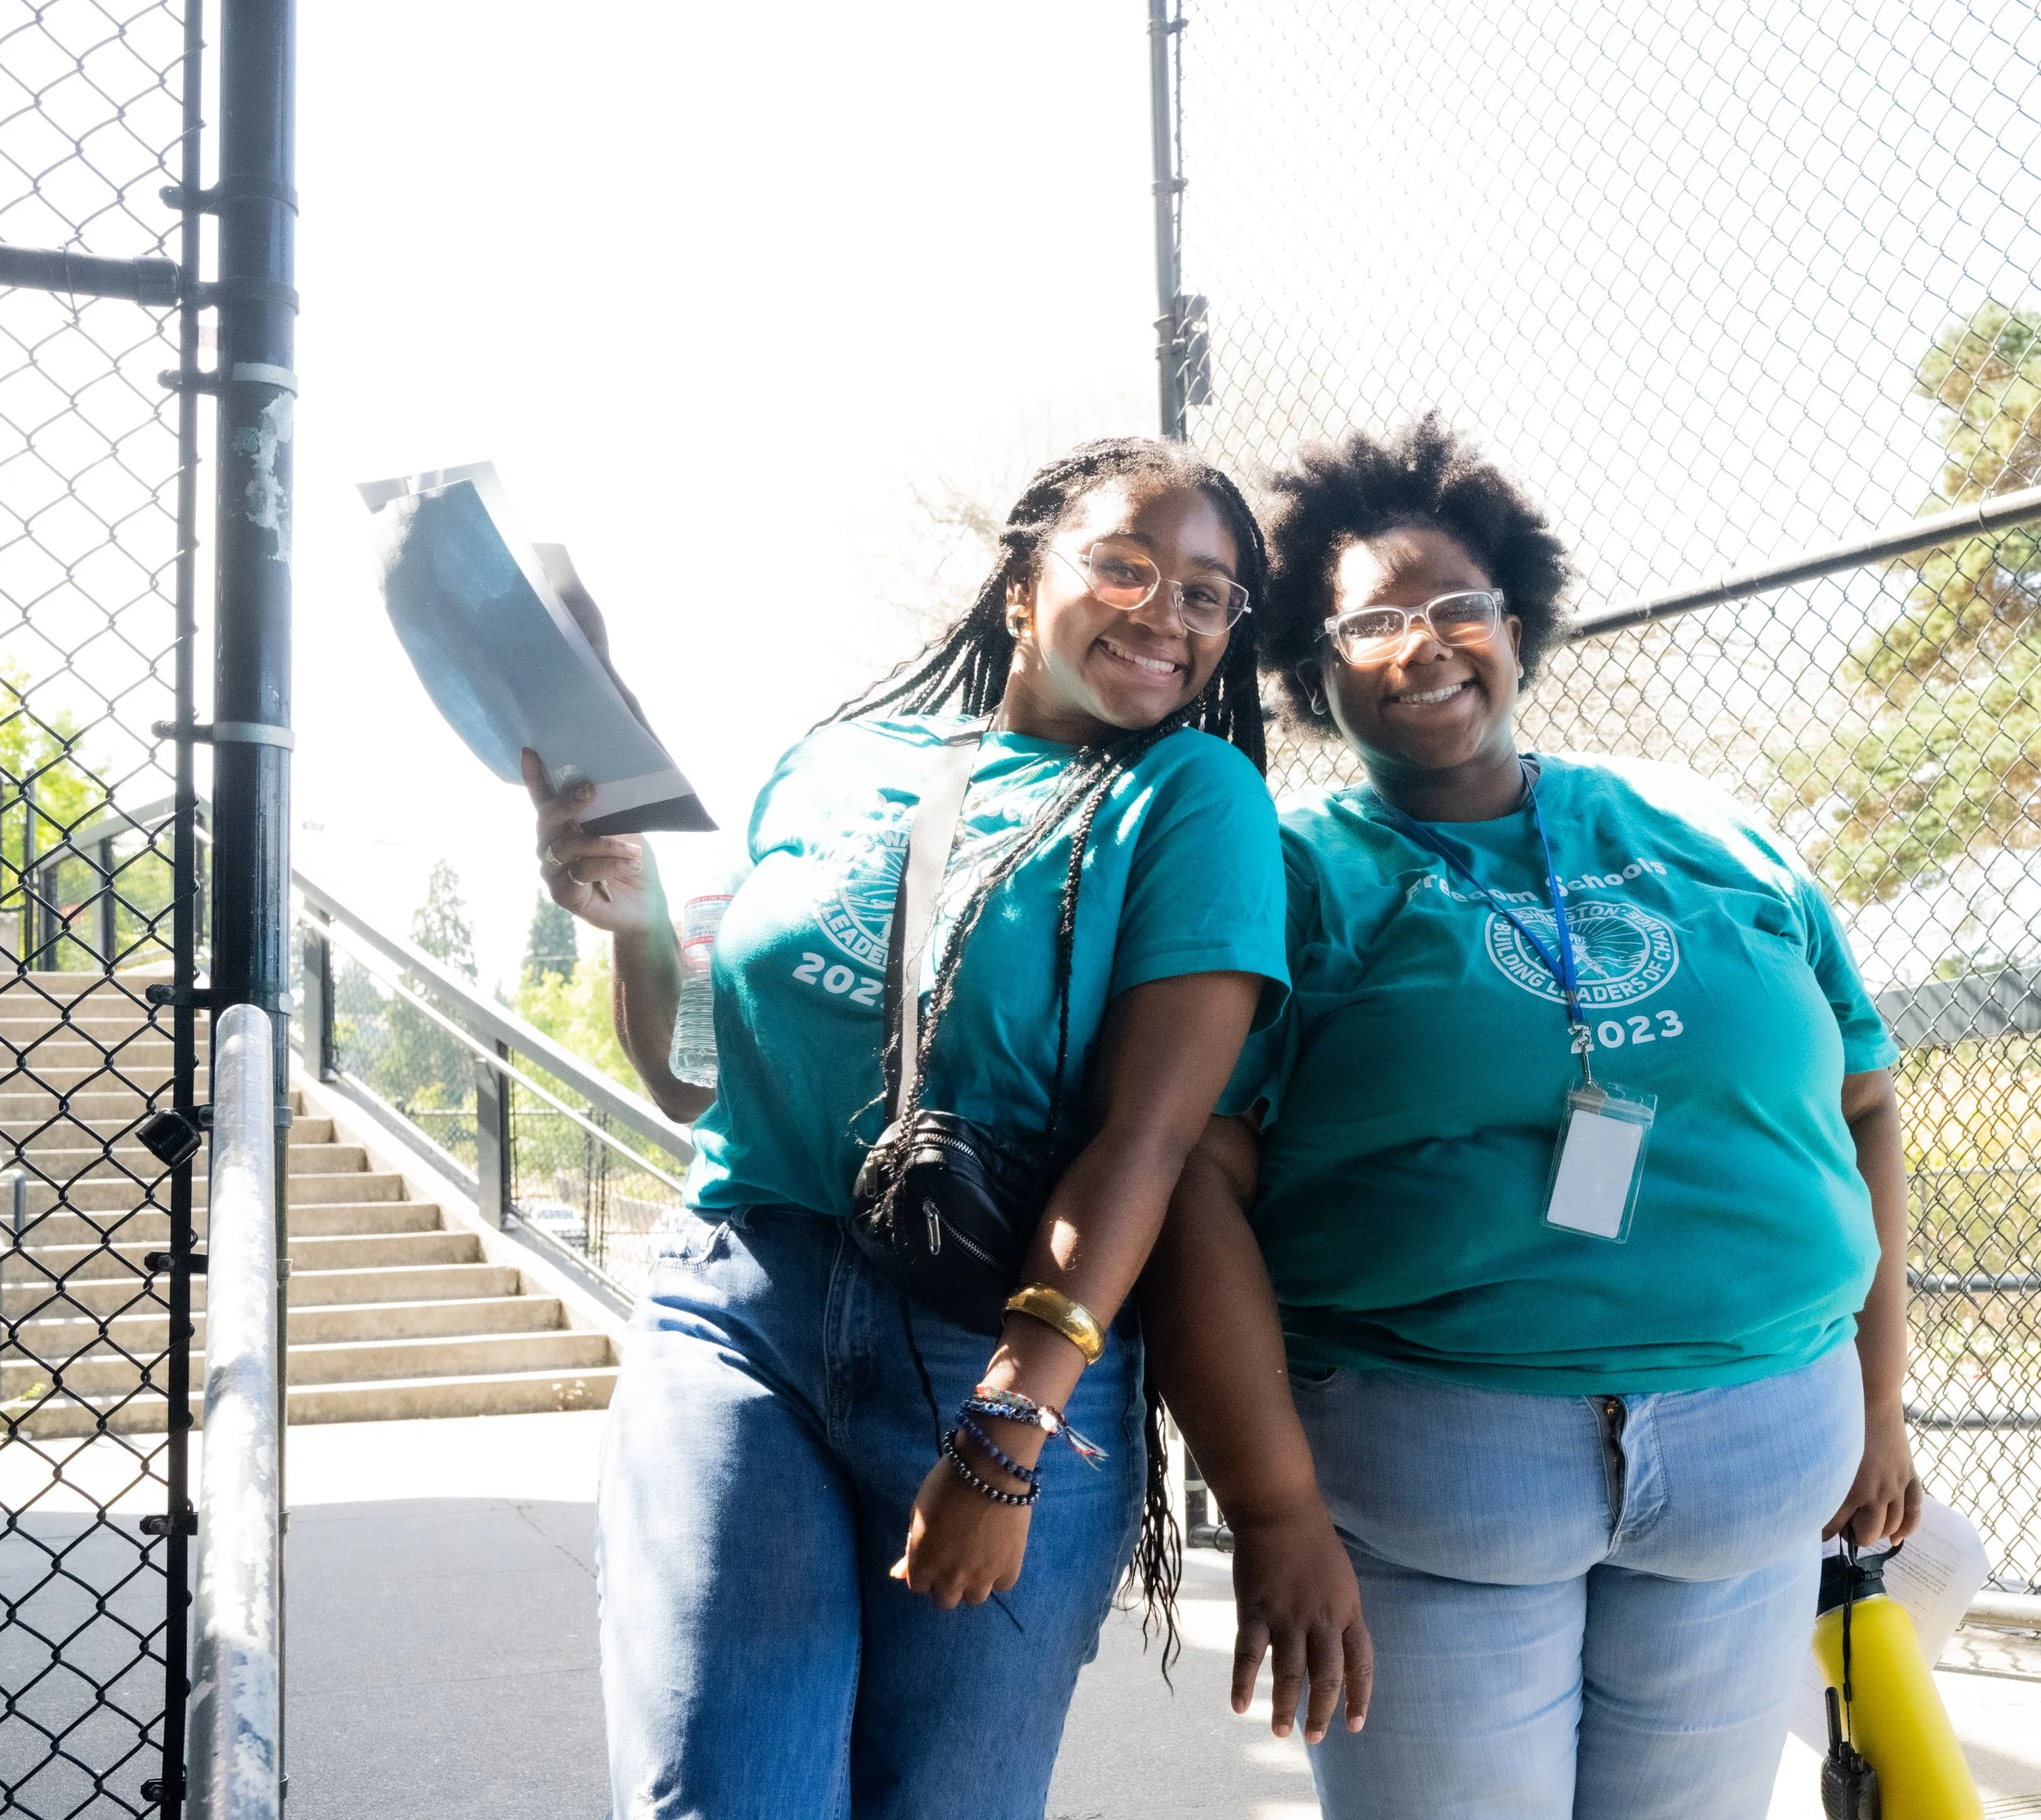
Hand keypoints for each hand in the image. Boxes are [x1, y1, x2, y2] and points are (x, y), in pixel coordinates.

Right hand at [523, 748, 661, 935]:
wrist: (646, 905)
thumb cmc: (632, 862)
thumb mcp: (624, 828)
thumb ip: (609, 809)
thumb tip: (603, 782)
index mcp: (564, 827)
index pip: (544, 800)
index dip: (535, 778)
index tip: (529, 752)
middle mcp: (551, 847)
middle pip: (546, 820)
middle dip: (566, 802)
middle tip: (590, 790)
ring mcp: (553, 872)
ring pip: (567, 847)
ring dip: (605, 844)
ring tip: (635, 851)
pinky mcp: (563, 895)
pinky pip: (580, 873)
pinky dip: (609, 865)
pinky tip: (630, 865)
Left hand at [891, 1453, 1032, 1608]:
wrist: (988, 1470)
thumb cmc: (946, 1484)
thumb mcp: (919, 1514)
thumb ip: (911, 1548)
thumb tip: (898, 1574)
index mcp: (923, 1564)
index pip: (919, 1586)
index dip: (926, 1571)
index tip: (935, 1555)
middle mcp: (950, 1578)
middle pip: (945, 1600)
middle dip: (947, 1583)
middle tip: (956, 1559)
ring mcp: (981, 1576)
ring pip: (974, 1598)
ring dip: (974, 1582)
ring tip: (979, 1556)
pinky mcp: (1009, 1568)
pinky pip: (1002, 1584)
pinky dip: (1000, 1572)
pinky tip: (999, 1551)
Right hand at [1228, 1503, 1371, 1742]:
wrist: (1279, 1508)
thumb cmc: (1312, 1540)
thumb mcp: (1342, 1580)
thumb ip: (1340, 1615)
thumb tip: (1338, 1651)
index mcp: (1347, 1611)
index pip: (1361, 1664)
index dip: (1359, 1697)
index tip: (1354, 1725)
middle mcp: (1322, 1618)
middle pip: (1327, 1677)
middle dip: (1322, 1713)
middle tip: (1313, 1739)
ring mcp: (1288, 1615)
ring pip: (1290, 1674)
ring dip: (1286, 1706)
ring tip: (1281, 1731)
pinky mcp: (1256, 1609)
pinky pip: (1249, 1653)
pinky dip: (1243, 1682)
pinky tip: (1240, 1706)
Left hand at [1826, 1400, 1922, 1544]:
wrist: (1871, 1397)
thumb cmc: (1836, 1421)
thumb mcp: (1820, 1452)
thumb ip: (1816, 1477)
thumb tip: (1802, 1497)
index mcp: (1848, 1489)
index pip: (1833, 1526)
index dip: (1823, 1532)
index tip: (1814, 1533)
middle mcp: (1875, 1493)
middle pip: (1866, 1534)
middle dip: (1853, 1535)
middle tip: (1843, 1527)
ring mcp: (1895, 1486)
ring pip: (1891, 1527)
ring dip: (1877, 1532)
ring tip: (1864, 1529)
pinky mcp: (1909, 1476)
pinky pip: (1915, 1512)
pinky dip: (1907, 1528)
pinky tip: (1896, 1538)